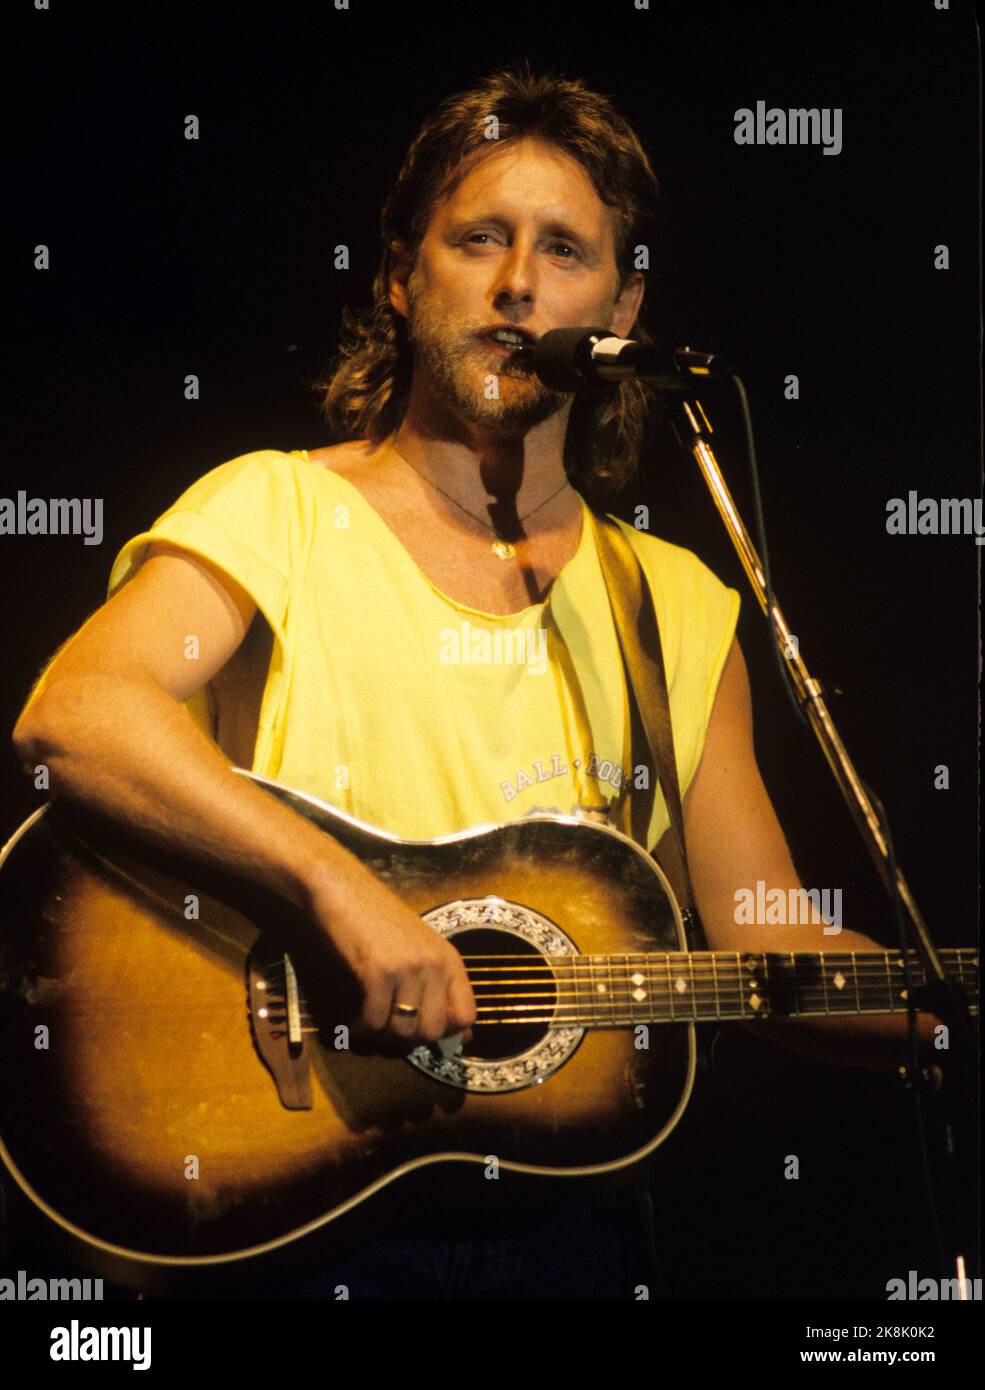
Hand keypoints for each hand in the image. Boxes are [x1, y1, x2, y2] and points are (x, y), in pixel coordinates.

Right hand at [306, 863, 476, 1052]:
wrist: (341, 887)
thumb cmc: (375, 919)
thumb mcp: (416, 949)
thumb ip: (437, 987)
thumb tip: (465, 1034)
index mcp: (449, 959)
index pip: (467, 1015)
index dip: (444, 1033)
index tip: (418, 1031)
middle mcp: (435, 964)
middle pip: (432, 1031)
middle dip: (407, 1040)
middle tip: (385, 1032)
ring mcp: (408, 967)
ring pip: (403, 1031)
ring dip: (380, 1037)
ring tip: (365, 1026)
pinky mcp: (378, 971)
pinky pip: (375, 1021)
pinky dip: (360, 1030)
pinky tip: (350, 1024)